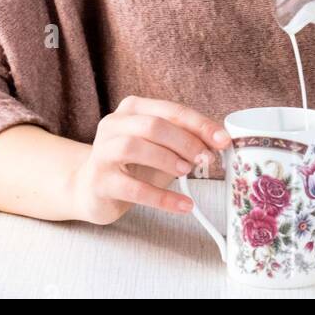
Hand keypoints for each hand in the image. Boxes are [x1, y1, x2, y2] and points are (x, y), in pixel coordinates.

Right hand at [67, 96, 231, 225]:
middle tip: (206, 159)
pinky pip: (133, 188)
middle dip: (185, 141)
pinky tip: (183, 205)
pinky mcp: (99, 181)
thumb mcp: (160, 148)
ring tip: (188, 173)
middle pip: (153, 125)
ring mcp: (102, 152)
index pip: (171, 110)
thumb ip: (185, 141)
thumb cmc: (132, 165)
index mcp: (132, 109)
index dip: (200, 124)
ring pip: (136, 147)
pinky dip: (162, 198)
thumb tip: (219, 143)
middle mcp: (113, 124)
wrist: (90, 189)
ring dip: (168, 160)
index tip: (223, 140)